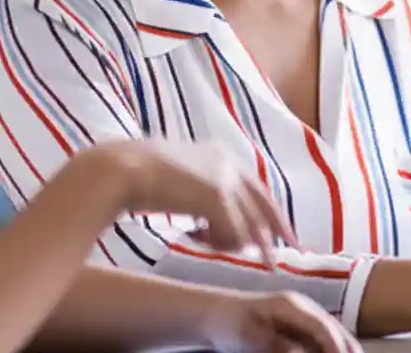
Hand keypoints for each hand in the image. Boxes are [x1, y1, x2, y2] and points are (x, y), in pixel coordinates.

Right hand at [92, 140, 297, 263]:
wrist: (119, 169)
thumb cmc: (134, 175)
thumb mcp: (174, 177)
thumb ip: (195, 190)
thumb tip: (205, 216)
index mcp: (220, 156)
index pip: (256, 188)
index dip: (268, 213)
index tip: (282, 231)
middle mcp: (229, 165)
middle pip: (265, 206)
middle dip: (279, 232)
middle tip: (291, 254)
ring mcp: (225, 179)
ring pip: (248, 227)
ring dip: (229, 244)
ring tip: (203, 242)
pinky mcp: (216, 197)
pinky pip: (232, 234)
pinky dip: (215, 243)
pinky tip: (193, 237)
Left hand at [204, 291, 359, 352]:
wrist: (216, 314)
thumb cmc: (230, 324)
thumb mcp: (250, 338)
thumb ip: (278, 346)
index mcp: (291, 306)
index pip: (322, 327)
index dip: (335, 346)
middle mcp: (303, 309)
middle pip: (334, 329)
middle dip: (347, 348)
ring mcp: (303, 316)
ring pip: (332, 334)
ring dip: (342, 349)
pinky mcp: (299, 327)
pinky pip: (322, 338)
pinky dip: (330, 349)